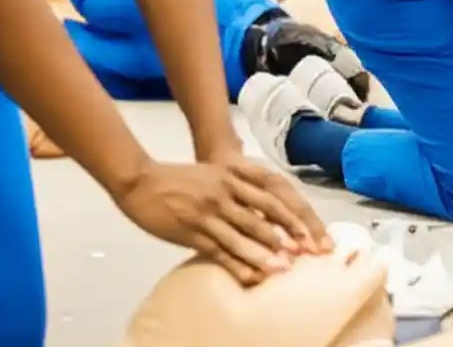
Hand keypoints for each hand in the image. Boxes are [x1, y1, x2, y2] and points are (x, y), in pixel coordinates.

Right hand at [111, 159, 331, 285]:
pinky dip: (236, 264)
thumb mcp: (215, 176)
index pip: (273, 198)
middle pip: (265, 216)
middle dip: (287, 237)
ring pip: (243, 235)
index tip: (310, 234)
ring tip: (282, 269)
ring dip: (264, 253)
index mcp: (234, 177)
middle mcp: (226, 193)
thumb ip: (238, 190)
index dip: (293, 217)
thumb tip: (263, 214)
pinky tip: (249, 276)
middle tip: (305, 254)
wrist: (142, 179)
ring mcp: (209, 212)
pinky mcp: (192, 230)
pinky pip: (218, 250)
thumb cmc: (181, 179)